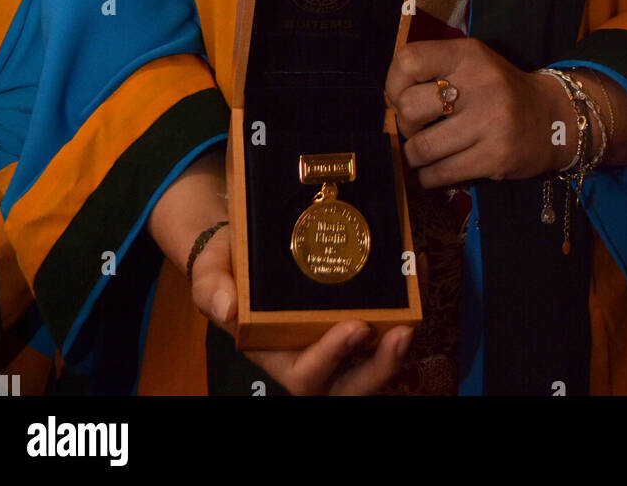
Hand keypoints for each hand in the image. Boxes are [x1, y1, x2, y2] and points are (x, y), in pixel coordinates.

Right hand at [190, 225, 413, 394]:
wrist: (242, 242)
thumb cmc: (225, 265)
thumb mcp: (209, 273)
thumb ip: (212, 289)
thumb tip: (227, 310)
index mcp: (276, 356)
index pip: (308, 377)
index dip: (332, 358)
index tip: (355, 327)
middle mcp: (313, 355)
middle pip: (352, 384)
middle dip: (380, 368)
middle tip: (403, 334)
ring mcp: (338, 336)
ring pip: (375, 361)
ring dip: (399, 344)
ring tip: (417, 311)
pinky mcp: (358, 312)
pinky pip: (388, 321)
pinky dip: (407, 300)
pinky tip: (416, 266)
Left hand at [385, 38, 566, 186]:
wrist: (555, 118)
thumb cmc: (500, 91)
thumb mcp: (473, 65)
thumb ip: (434, 73)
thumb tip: (388, 105)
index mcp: (468, 54)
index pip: (409, 60)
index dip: (393, 83)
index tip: (399, 98)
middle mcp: (480, 83)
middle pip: (409, 108)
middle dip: (404, 125)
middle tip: (416, 129)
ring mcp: (490, 121)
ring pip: (422, 147)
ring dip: (413, 156)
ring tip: (422, 154)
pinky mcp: (496, 156)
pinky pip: (441, 174)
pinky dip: (428, 177)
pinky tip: (434, 172)